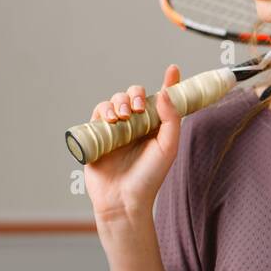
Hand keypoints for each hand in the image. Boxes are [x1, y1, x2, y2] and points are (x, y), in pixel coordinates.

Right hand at [84, 64, 183, 222]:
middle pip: (134, 96)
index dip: (168, 83)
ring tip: (123, 116)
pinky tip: (110, 119)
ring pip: (115, 101)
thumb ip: (171, 119)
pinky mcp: (98, 135)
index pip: (162, 100)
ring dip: (119, 101)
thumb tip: (164, 93)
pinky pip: (98, 113)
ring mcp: (116, 130)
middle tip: (139, 109)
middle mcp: (136, 126)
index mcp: (155, 127)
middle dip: (136, 95)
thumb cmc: (149, 178)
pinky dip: (104, 109)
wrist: (123, 200)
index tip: (172, 69)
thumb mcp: (168, 148)